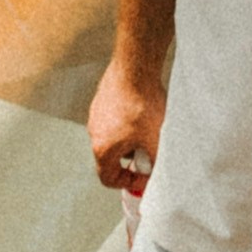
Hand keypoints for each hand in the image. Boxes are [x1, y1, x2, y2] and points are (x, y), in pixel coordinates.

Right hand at [85, 54, 162, 200]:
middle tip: (149, 150)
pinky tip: (143, 110)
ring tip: (148, 128)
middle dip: (131, 157)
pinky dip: (127, 119)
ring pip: (113, 135)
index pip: (108, 178)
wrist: (136, 68)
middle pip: (111, 157)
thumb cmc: (142, 104)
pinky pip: (114, 116)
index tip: (143, 176)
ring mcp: (97, 112)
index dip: (127, 183)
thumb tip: (157, 173)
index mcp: (102, 149)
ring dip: (129, 137)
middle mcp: (94, 132)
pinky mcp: (103, 96)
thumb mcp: (155, 141)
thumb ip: (156, 163)